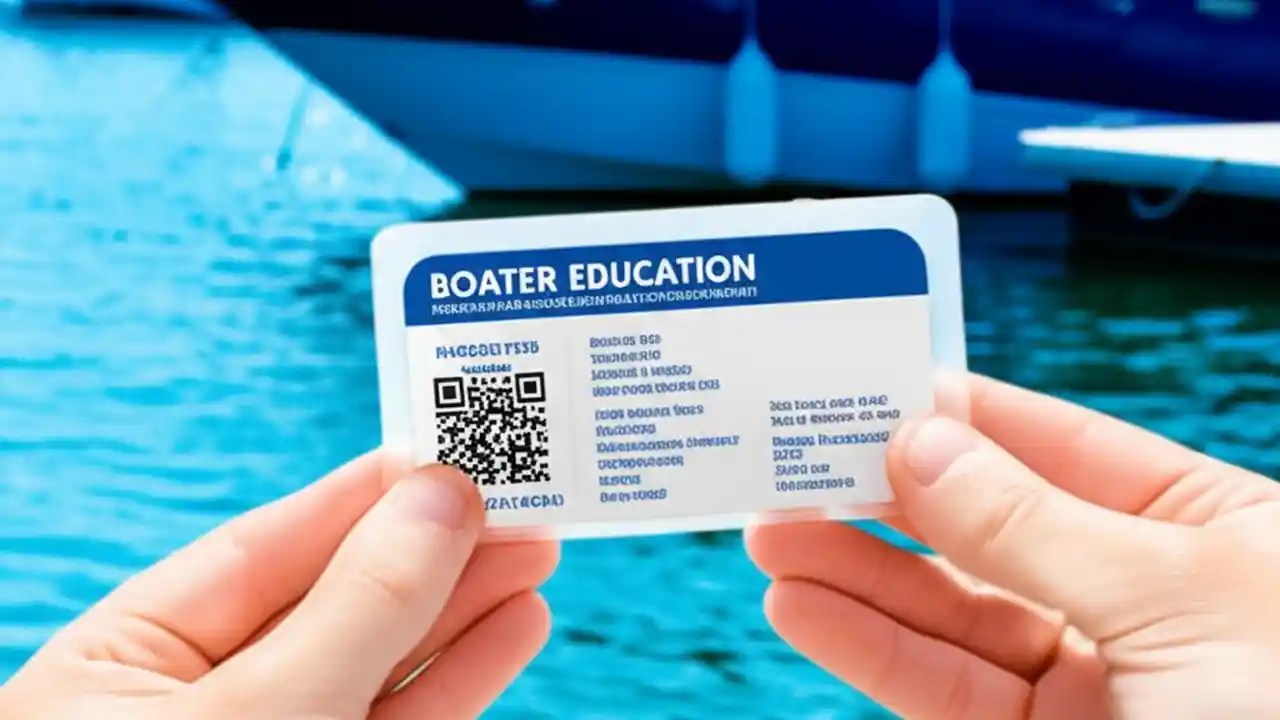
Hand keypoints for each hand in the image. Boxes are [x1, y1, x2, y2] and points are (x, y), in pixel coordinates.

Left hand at [0, 454, 558, 718]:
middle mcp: (197, 702)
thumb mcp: (260, 718)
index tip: (455, 449)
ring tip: (537, 553)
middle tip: (524, 496)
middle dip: (433, 547)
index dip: (367, 493)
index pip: (267, 547)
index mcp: (128, 659)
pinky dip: (460, 679)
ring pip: (382, 662)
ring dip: (463, 608)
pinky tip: (510, 629)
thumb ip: (359, 609)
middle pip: (337, 598)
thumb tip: (442, 497)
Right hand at [748, 374, 1279, 718]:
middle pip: (990, 528)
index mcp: (1213, 530)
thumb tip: (922, 443)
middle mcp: (1144, 597)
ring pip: (952, 612)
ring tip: (769, 532)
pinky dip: (869, 648)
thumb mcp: (1172, 600)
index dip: (967, 416)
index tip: (873, 388)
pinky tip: (803, 606)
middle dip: (887, 496)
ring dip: (854, 573)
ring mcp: (1093, 680)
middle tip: (793, 459)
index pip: (1066, 447)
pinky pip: (943, 686)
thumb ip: (1032, 525)